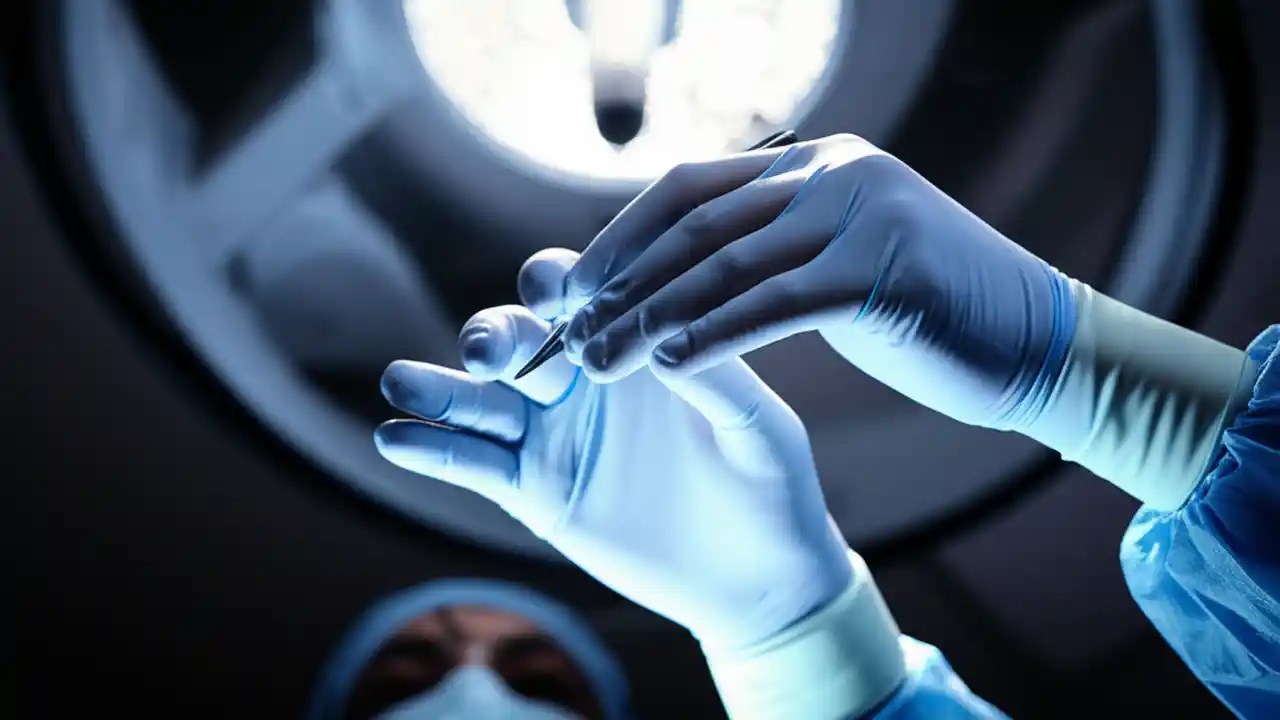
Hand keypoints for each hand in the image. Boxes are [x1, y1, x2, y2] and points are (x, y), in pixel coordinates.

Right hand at [374, 249, 851, 650]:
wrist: (759, 576)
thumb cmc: (772, 485)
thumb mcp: (755, 424)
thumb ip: (713, 377)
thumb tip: (666, 337)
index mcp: (636, 343)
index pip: (584, 293)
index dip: (559, 285)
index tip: (552, 293)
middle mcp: (585, 379)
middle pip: (520, 338)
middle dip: (497, 335)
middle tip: (490, 349)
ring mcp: (554, 435)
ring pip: (483, 400)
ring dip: (440, 388)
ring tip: (401, 383)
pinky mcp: (534, 492)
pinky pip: (477, 465)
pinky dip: (435, 451)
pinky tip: (394, 440)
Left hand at [561, 134, 1073, 429]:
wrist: (1041, 343)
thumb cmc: (932, 315)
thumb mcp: (841, 265)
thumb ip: (777, 250)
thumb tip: (687, 271)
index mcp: (818, 165)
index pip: (691, 187)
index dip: (623, 236)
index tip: (576, 288)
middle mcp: (835, 173)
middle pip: (695, 226)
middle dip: (622, 283)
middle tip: (569, 334)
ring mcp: (864, 214)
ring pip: (725, 266)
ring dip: (650, 317)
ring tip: (596, 361)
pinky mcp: (887, 271)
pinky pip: (775, 304)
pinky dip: (714, 334)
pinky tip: (668, 365)